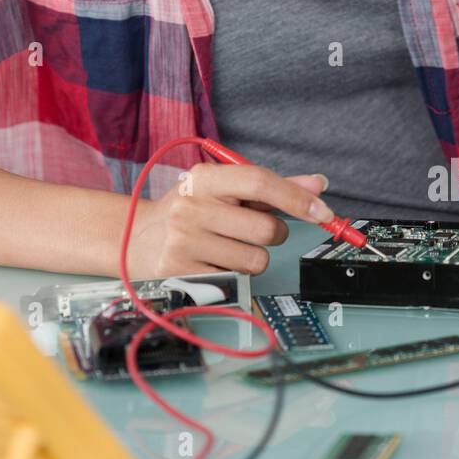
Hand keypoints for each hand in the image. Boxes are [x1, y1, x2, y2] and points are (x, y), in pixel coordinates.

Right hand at [127, 163, 334, 278]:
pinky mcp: (182, 272)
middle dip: (273, 234)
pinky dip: (233, 274)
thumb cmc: (191, 211)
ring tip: (228, 247)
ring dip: (254, 258)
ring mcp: (184, 241)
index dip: (296, 198)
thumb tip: (318, 185)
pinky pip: (235, 280)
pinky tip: (212, 262)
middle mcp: (192, 206)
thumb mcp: (225, 191)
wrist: (135, 238)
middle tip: (253, 231)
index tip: (322, 212)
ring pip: (255, 259)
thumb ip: (271, 187)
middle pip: (265, 228)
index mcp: (205, 178)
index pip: (259, 181)